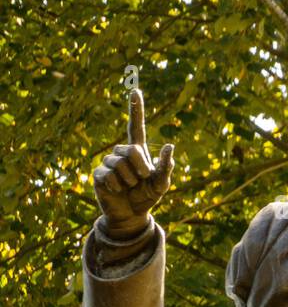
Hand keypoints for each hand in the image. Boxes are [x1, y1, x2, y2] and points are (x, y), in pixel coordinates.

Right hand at [94, 89, 173, 237]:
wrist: (131, 215)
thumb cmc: (147, 197)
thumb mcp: (161, 184)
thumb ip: (166, 167)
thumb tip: (169, 146)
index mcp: (138, 151)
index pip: (136, 126)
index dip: (136, 109)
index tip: (135, 90)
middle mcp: (121, 153)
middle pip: (132, 150)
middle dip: (140, 168)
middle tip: (140, 180)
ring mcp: (109, 162)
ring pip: (119, 164)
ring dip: (129, 180)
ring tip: (129, 187)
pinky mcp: (99, 174)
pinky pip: (109, 176)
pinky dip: (117, 186)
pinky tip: (117, 191)